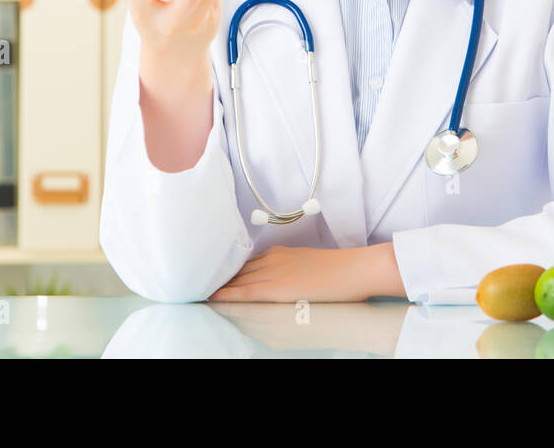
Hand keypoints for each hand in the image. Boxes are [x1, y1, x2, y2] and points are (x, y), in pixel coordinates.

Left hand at [208, 244, 405, 302]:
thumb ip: (291, 271)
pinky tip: (214, 298)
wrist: (355, 269)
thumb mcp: (309, 265)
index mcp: (280, 254)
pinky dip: (228, 294)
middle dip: (219, 278)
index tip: (214, 278)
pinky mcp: (278, 287)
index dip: (229, 273)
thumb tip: (284, 283)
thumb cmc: (340, 271)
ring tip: (200, 292)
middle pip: (238, 270)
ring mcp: (275, 272)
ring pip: (238, 280)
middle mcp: (273, 259)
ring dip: (220, 287)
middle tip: (198, 285)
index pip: (246, 264)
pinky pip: (246, 291)